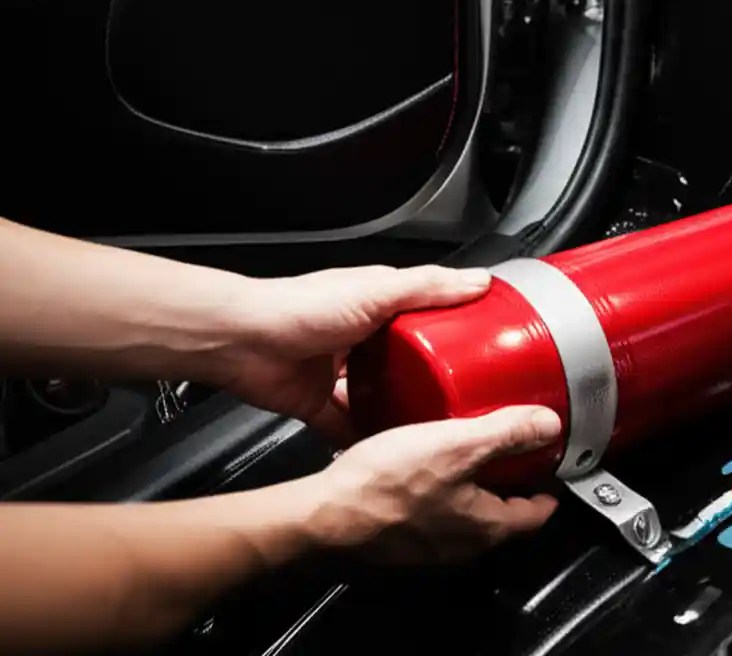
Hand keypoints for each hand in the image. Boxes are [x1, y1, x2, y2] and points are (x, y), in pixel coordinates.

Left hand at [221, 265, 491, 444]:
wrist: (241, 341)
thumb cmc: (298, 307)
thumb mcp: (375, 290)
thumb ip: (426, 287)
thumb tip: (479, 282)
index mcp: (375, 304)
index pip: (425, 311)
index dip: (455, 324)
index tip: (486, 341)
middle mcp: (359, 337)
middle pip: (406, 359)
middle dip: (433, 376)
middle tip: (467, 395)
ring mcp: (340, 372)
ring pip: (380, 394)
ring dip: (401, 410)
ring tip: (435, 427)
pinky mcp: (320, 404)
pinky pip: (349, 426)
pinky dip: (366, 438)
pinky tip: (388, 451)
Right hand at [299, 405, 561, 563]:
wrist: (320, 519)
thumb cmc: (384, 488)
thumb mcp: (458, 445)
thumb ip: (507, 433)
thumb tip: (548, 424)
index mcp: (487, 528)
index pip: (538, 514)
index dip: (549, 488)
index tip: (551, 467)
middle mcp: (463, 547)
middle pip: (504, 517)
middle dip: (511, 484)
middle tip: (512, 452)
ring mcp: (429, 549)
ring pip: (467, 516)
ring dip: (473, 487)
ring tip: (467, 451)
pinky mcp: (399, 542)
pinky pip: (432, 516)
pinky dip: (439, 492)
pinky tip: (422, 465)